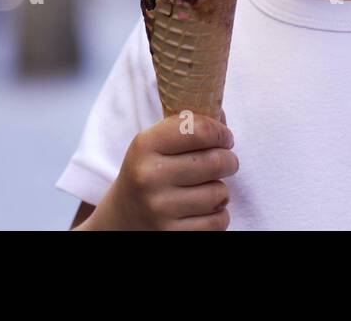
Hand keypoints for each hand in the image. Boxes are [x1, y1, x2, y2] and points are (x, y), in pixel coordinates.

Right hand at [86, 111, 237, 230]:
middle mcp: (149, 176)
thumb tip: (222, 117)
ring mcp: (160, 209)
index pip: (198, 129)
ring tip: (208, 189)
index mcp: (145, 146)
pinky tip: (203, 210)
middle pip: (216, 161)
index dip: (220, 131)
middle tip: (225, 161)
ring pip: (220, 193)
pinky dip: (218, 215)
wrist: (121, 218)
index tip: (224, 137)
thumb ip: (187, 127)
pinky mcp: (172, 234)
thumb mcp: (154, 144)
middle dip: (229, 160)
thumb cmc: (148, 172)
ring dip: (221, 191)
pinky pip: (218, 221)